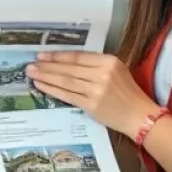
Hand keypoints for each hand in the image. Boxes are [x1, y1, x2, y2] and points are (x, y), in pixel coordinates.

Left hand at [25, 51, 156, 138]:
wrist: (141, 116)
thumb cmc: (128, 92)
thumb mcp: (116, 70)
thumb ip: (94, 64)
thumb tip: (64, 61)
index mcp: (108, 62)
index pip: (77, 56)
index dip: (57, 56)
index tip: (41, 55)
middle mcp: (102, 74)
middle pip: (68, 68)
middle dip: (47, 66)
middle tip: (30, 65)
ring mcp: (96, 90)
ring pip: (65, 81)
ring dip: (46, 77)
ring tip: (31, 73)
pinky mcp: (92, 105)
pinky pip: (67, 96)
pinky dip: (52, 90)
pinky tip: (41, 85)